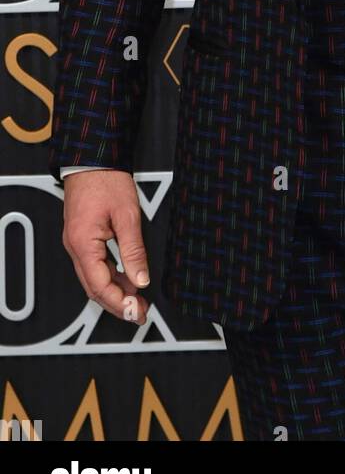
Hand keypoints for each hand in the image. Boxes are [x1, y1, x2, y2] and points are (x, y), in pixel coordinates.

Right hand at [61, 170, 150, 324]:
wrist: (93, 159)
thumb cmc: (106, 180)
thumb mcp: (127, 216)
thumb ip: (134, 251)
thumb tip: (141, 279)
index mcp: (83, 243)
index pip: (100, 286)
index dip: (120, 303)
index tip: (137, 312)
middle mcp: (75, 246)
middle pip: (94, 287)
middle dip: (117, 304)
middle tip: (139, 314)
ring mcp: (76, 242)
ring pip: (93, 278)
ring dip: (115, 291)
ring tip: (137, 300)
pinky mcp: (81, 237)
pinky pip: (94, 265)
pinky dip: (110, 275)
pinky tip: (126, 279)